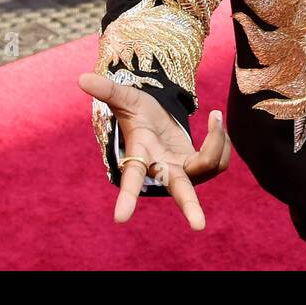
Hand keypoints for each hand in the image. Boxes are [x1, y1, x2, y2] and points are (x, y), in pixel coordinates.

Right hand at [79, 72, 231, 230]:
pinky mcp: (199, 167)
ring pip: (210, 166)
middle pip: (179, 190)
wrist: (156, 121)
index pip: (132, 178)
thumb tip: (81, 78)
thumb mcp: (125, 99)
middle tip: (199, 226)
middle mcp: (162, 169)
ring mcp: (182, 171)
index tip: (120, 219)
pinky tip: (217, 126)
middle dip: (190, 207)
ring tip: (215, 115)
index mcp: (141, 156)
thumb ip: (107, 91)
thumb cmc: (137, 113)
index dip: (127, 197)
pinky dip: (223, 142)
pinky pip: (220, 162)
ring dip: (218, 141)